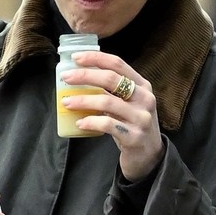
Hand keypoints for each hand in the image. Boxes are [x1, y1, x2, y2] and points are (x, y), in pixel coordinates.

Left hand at [59, 51, 163, 180]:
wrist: (149, 156)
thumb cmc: (132, 125)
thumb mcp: (129, 104)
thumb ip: (113, 91)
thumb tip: (80, 77)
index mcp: (142, 85)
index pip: (118, 64)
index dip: (95, 58)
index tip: (75, 58)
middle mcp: (144, 98)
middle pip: (111, 79)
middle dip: (85, 75)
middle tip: (66, 77)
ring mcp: (141, 118)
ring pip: (107, 102)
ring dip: (83, 101)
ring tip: (66, 102)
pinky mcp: (134, 136)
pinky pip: (107, 125)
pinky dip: (90, 122)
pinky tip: (79, 123)